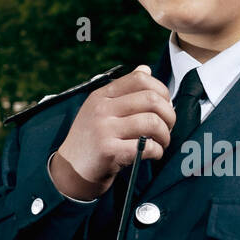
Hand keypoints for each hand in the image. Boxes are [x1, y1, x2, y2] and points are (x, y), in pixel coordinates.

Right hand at [51, 65, 175, 199]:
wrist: (70, 170)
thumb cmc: (92, 140)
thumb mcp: (100, 109)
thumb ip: (123, 90)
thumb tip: (146, 69)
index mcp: (102, 95)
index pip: (140, 79)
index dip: (161, 90)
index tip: (164, 106)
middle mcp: (102, 108)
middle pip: (151, 99)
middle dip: (169, 114)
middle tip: (168, 127)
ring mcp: (104, 129)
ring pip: (152, 122)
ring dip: (165, 135)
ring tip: (162, 142)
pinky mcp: (109, 151)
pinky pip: (146, 146)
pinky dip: (157, 151)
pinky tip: (153, 154)